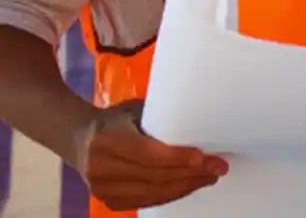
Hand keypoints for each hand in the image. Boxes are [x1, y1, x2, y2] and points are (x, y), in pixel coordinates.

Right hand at [73, 99, 227, 210]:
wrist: (79, 139)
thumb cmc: (116, 120)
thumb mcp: (134, 110)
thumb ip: (160, 117)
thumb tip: (202, 120)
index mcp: (106, 140)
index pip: (147, 153)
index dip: (176, 158)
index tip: (202, 157)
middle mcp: (100, 168)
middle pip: (154, 176)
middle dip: (190, 173)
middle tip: (218, 166)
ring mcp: (103, 189)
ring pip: (154, 192)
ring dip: (187, 186)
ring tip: (210, 176)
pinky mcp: (109, 202)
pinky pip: (148, 201)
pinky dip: (173, 193)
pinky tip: (191, 184)